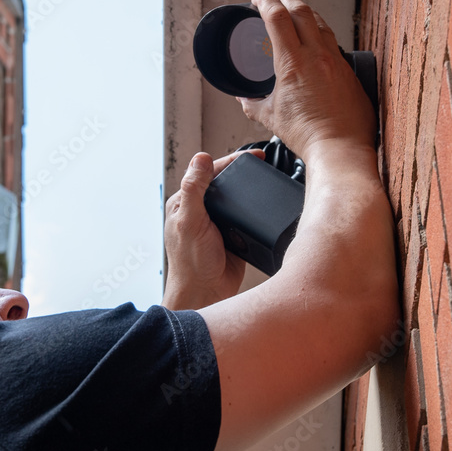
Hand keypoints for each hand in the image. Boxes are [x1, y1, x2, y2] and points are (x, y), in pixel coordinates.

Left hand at [162, 149, 264, 310]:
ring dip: (249, 190)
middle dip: (241, 172)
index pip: (207, 172)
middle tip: (263, 163)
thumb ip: (194, 189)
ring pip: (235, 198)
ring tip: (266, 178)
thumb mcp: (191, 221)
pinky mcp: (232, 235)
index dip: (229, 161)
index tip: (251, 156)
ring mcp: (217, 222)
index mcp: (185, 202)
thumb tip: (200, 158)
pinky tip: (265, 204)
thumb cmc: (190, 263)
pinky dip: (255, 209)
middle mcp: (200, 210)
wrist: (206, 294)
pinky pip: (245, 216)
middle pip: (223, 182)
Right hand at [238, 0, 376, 158]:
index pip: (277, 17)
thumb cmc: (308, 135)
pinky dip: (320, 33)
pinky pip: (333, 42)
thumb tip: (245, 98)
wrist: (340, 149)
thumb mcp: (271, 118)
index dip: (264, 0)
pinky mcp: (349, 71)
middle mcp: (317, 55)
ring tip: (295, 14)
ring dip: (305, 12)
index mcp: (293, 63)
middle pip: (301, 9)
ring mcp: (336, 61)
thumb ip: (254, 103)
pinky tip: (316, 42)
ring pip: (321, 22)